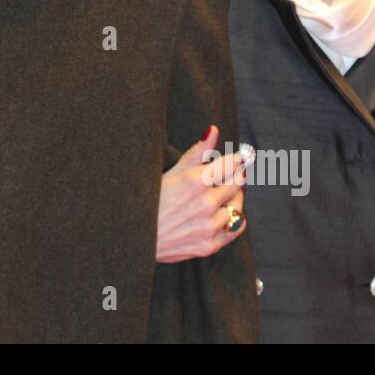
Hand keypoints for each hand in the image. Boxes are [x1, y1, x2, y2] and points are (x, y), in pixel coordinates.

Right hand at [156, 125, 247, 262]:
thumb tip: (213, 129)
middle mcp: (205, 203)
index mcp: (195, 181)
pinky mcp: (210, 245)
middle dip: (234, 176)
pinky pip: (237, 226)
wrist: (135, 238)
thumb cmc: (150, 200)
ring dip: (234, 197)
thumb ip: (197, 152)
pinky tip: (223, 212)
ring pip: (238, 204)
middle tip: (225, 175)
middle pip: (238, 182)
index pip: (232, 164)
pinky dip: (234, 217)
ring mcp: (209, 226)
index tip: (236, 158)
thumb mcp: (172, 172)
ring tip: (219, 195)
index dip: (235, 159)